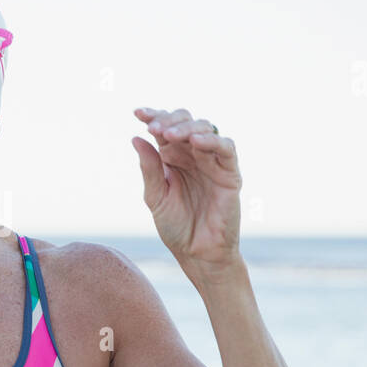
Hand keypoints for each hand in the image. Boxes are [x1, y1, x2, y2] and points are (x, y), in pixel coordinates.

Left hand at [131, 107, 242, 275]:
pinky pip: (226, 149)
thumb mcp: (156, 197)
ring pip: (205, 129)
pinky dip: (212, 141)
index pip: (164, 128)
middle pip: (184, 122)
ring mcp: (212, 162)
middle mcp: (192, 155)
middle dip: (169, 120)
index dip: (153, 116)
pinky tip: (195, 142)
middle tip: (155, 127)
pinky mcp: (230, 173)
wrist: (197, 254)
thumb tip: (135, 138)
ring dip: (187, 127)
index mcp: (172, 158)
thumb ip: (149, 169)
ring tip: (171, 134)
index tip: (137, 113)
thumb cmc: (176, 227)